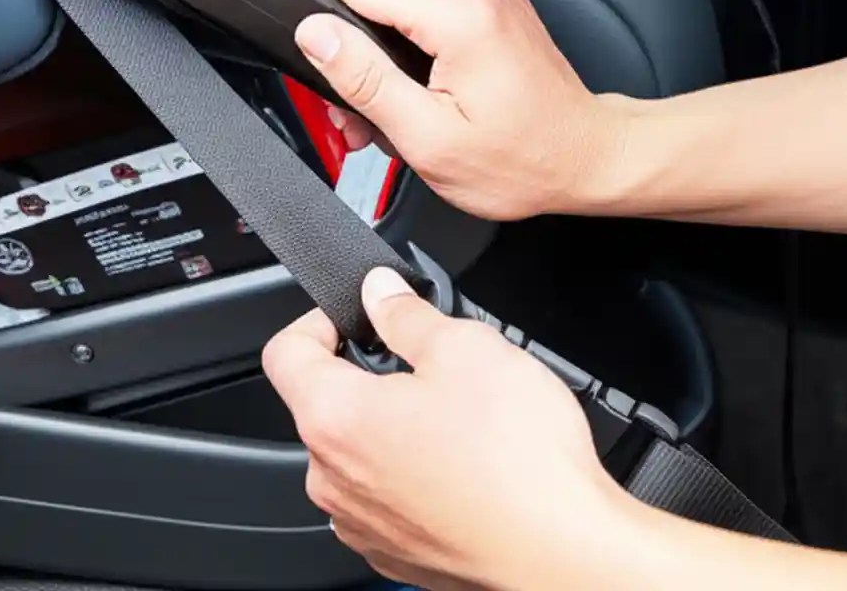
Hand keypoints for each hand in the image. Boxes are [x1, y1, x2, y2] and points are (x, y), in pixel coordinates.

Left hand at [263, 268, 628, 588]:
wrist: (561, 549)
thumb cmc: (518, 460)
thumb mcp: (467, 348)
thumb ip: (407, 314)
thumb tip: (381, 293)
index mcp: (336, 418)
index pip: (285, 351)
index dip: (318, 319)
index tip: (356, 315)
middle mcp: (333, 479)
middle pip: (326, 405)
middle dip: (370, 377)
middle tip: (430, 366)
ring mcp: (361, 522)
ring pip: (360, 454)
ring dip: (394, 430)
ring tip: (460, 422)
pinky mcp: (395, 552)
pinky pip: (387, 498)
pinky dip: (415, 476)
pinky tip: (466, 467)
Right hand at [295, 0, 627, 220]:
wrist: (580, 156)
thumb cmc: (519, 159)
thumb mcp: (429, 140)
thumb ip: (366, 81)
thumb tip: (315, 35)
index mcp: (459, 14)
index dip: (315, 5)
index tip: (310, 45)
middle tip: (342, 56)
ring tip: (375, 51)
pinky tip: (406, 37)